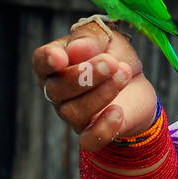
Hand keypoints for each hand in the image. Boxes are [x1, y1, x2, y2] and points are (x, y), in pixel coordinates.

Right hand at [32, 20, 157, 153]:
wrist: (136, 84)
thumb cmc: (113, 56)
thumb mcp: (106, 38)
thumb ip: (90, 38)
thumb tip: (76, 48)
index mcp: (54, 64)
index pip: (41, 62)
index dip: (48, 61)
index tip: (60, 57)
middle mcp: (57, 92)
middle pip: (57, 89)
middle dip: (85, 76)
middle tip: (111, 62)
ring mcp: (73, 114)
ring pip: (75, 111)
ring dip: (102, 93)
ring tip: (124, 74)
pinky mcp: (92, 132)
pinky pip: (89, 140)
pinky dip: (103, 128)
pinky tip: (118, 112)